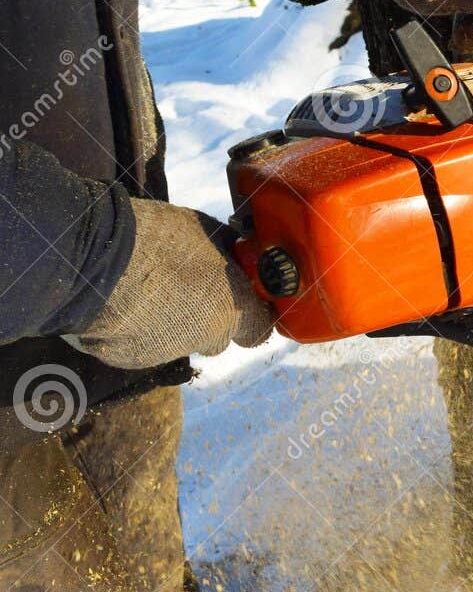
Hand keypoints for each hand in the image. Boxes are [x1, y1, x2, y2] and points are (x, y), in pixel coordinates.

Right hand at [66, 200, 273, 369]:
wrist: (94, 261)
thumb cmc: (156, 239)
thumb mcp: (207, 232)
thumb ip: (229, 252)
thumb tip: (240, 251)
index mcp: (232, 308)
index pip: (260, 330)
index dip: (254, 317)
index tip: (246, 303)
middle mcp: (206, 337)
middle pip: (220, 339)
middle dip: (211, 320)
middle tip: (192, 292)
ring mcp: (169, 352)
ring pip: (182, 343)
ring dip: (176, 325)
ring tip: (152, 293)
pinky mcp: (133, 358)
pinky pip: (147, 346)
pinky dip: (142, 330)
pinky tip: (128, 305)